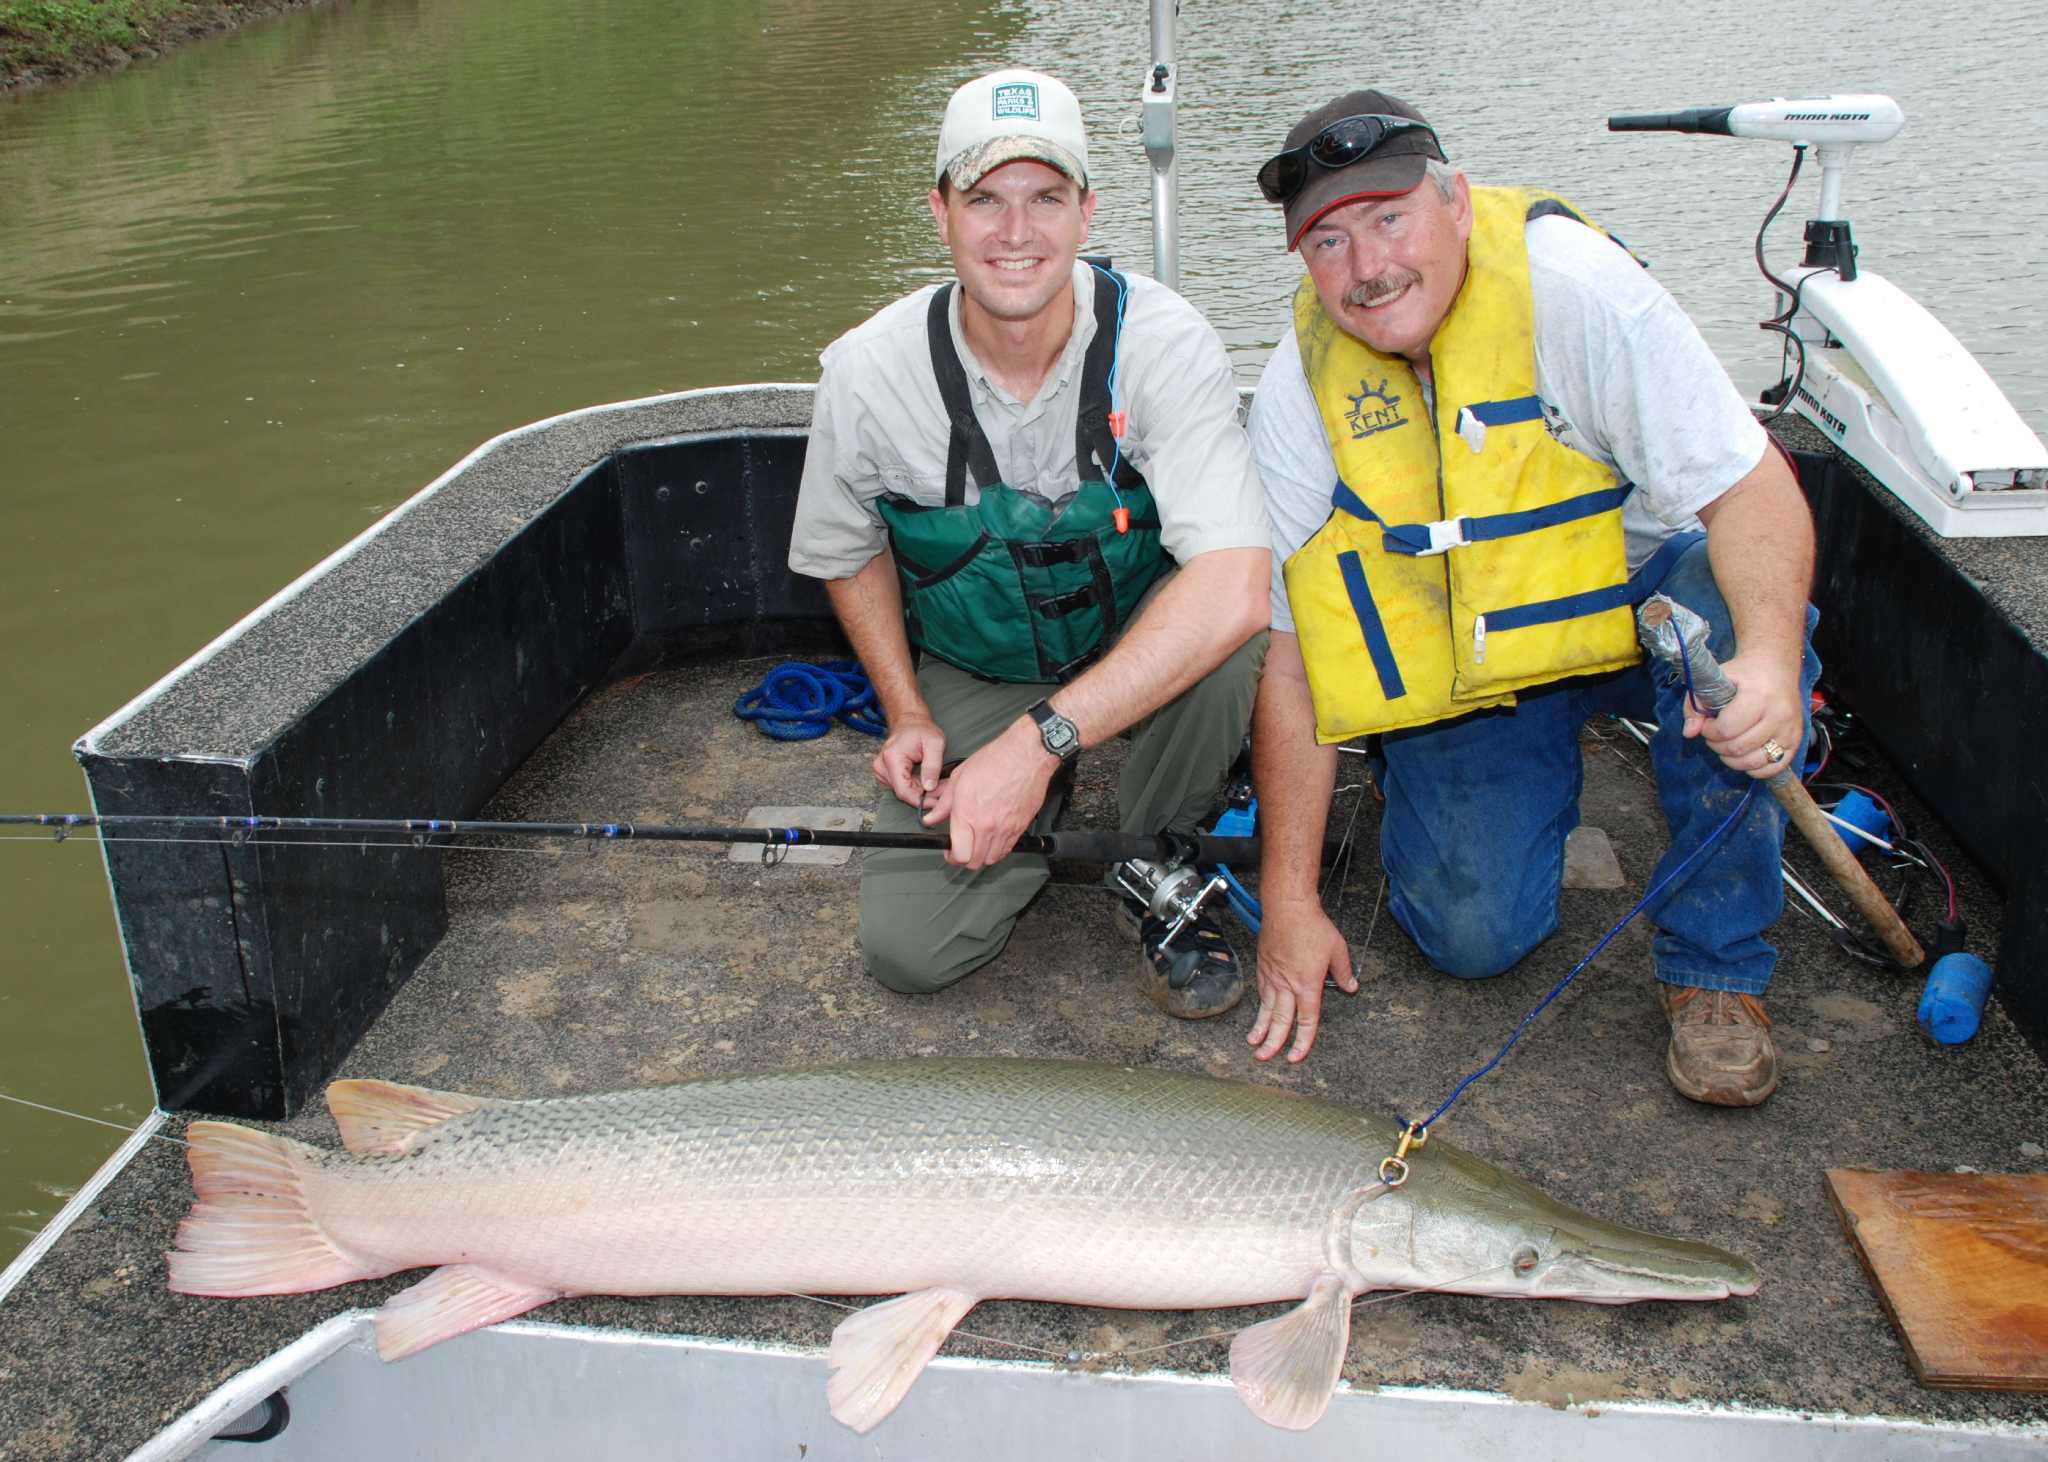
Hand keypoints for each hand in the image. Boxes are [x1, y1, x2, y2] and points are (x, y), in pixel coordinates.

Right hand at [873, 713, 945, 808]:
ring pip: (903, 792)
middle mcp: (881, 766)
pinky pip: (901, 788)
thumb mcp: (935, 743)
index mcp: (892, 758)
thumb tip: (929, 788)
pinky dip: (915, 787)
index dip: (922, 800)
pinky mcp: (884, 774)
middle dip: (925, 795)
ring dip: (921, 792)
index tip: (939, 801)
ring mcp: (881, 771)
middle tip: (945, 789)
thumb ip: (933, 766)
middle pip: (904, 793)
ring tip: (937, 782)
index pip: (904, 791)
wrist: (910, 722)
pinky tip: (926, 780)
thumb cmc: (922, 730)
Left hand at [919, 718, 1056, 868]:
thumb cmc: (996, 760)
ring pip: (992, 859)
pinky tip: (993, 839)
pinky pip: (1008, 849)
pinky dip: (998, 850)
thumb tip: (932, 817)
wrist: (1026, 755)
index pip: (959, 854)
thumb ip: (944, 804)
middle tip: (961, 849)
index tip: (949, 851)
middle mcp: (987, 825)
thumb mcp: (959, 778)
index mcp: (968, 813)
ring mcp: (1006, 828)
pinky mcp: (1020, 827)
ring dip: (982, 856)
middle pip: (975, 862)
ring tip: (977, 844)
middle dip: (965, 859)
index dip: (951, 857)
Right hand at [1248, 899, 1357, 1062]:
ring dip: (1260, 1028)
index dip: (1303, 1041)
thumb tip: (1351, 986)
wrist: (1287, 907)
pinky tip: (1259, 1014)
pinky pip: (1262, 993)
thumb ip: (1343, 972)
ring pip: (1266, 1009)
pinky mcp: (1264, 967)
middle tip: (1265, 1058)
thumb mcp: (1337, 949)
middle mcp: (1287, 985)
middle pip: (1280, 1020)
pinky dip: (1260, 1007)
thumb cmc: (1312, 926)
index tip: (1297, 1056)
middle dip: (1273, 1043)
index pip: (1306, 1020)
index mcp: (1308, 984)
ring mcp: (1273, 976)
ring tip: (1254, 1043)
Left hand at [1682, 652, 1804, 780]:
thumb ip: (1695, 706)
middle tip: (1715, 734)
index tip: (1707, 723)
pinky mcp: (1796, 742)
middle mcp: (1779, 715)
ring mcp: (1790, 730)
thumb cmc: (1744, 674)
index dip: (1709, 731)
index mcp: (1759, 696)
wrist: (1776, 668)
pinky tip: (1745, 755)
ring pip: (1753, 762)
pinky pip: (1772, 768)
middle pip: (1738, 748)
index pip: (1727, 729)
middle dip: (1717, 745)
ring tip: (1727, 744)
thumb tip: (1689, 733)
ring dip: (1732, 759)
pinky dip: (1754, 768)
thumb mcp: (1715, 681)